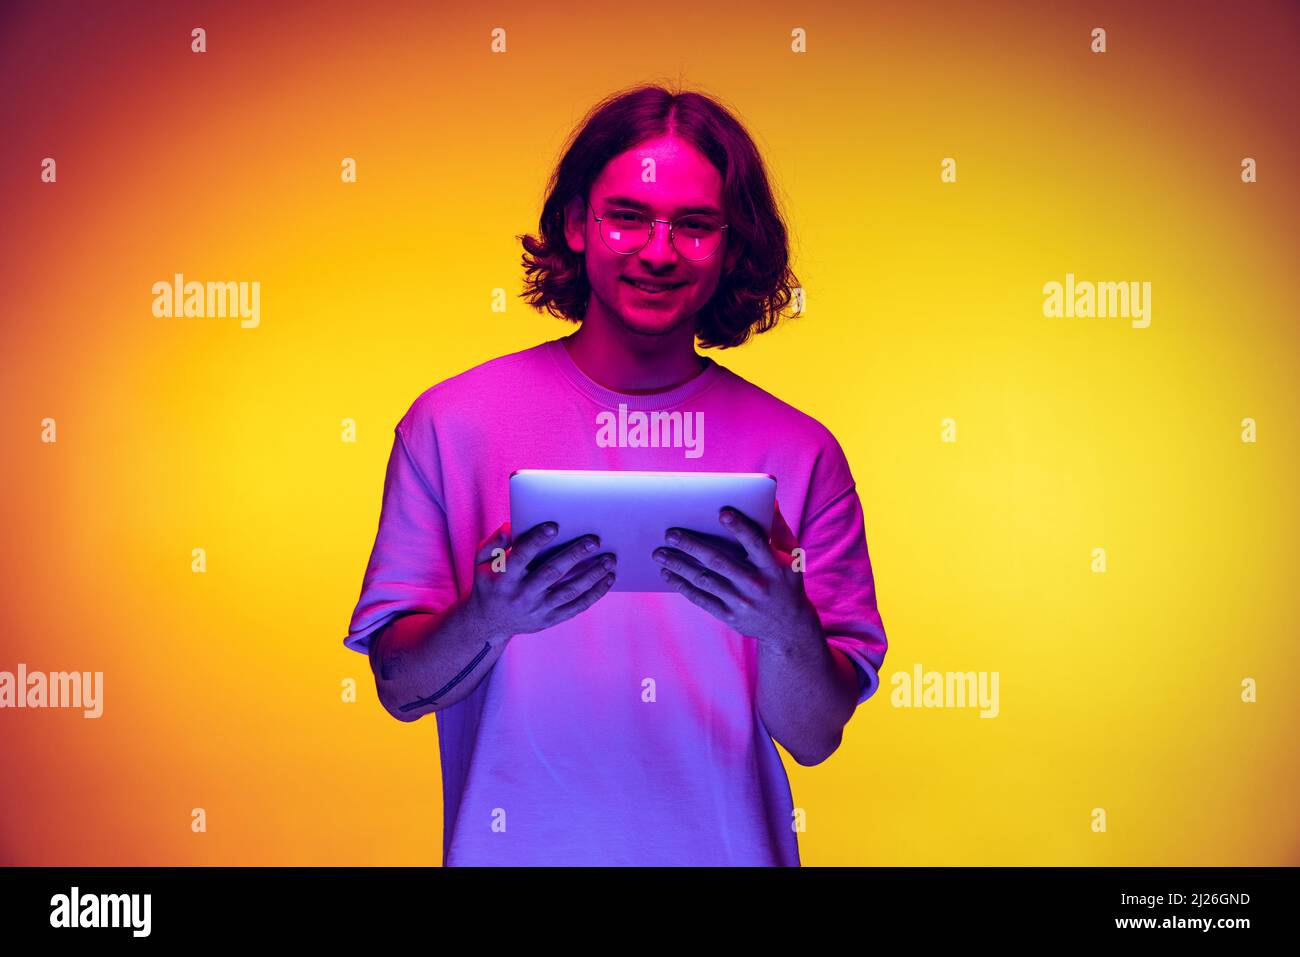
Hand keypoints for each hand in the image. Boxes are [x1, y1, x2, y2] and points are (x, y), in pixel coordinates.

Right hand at [466, 520, 616, 643]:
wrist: (488, 623)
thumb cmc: (490, 583)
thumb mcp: (482, 562)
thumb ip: (494, 543)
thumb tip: (511, 526)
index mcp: (504, 577)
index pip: (522, 556)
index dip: (537, 540)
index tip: (554, 525)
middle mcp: (522, 594)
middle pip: (552, 573)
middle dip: (574, 555)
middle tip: (594, 540)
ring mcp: (538, 609)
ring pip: (570, 591)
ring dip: (592, 574)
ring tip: (610, 559)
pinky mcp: (550, 619)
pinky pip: (577, 606)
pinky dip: (595, 593)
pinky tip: (608, 578)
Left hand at [651, 505, 819, 646]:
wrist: (788, 627)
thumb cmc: (785, 581)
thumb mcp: (791, 555)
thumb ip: (778, 528)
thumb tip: (770, 499)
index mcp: (773, 566)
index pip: (755, 543)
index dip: (739, 527)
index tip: (722, 512)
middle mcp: (756, 584)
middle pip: (719, 561)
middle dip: (692, 546)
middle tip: (670, 533)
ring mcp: (742, 602)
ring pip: (705, 580)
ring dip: (679, 565)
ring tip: (659, 553)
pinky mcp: (729, 616)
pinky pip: (701, 598)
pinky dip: (682, 585)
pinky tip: (667, 574)